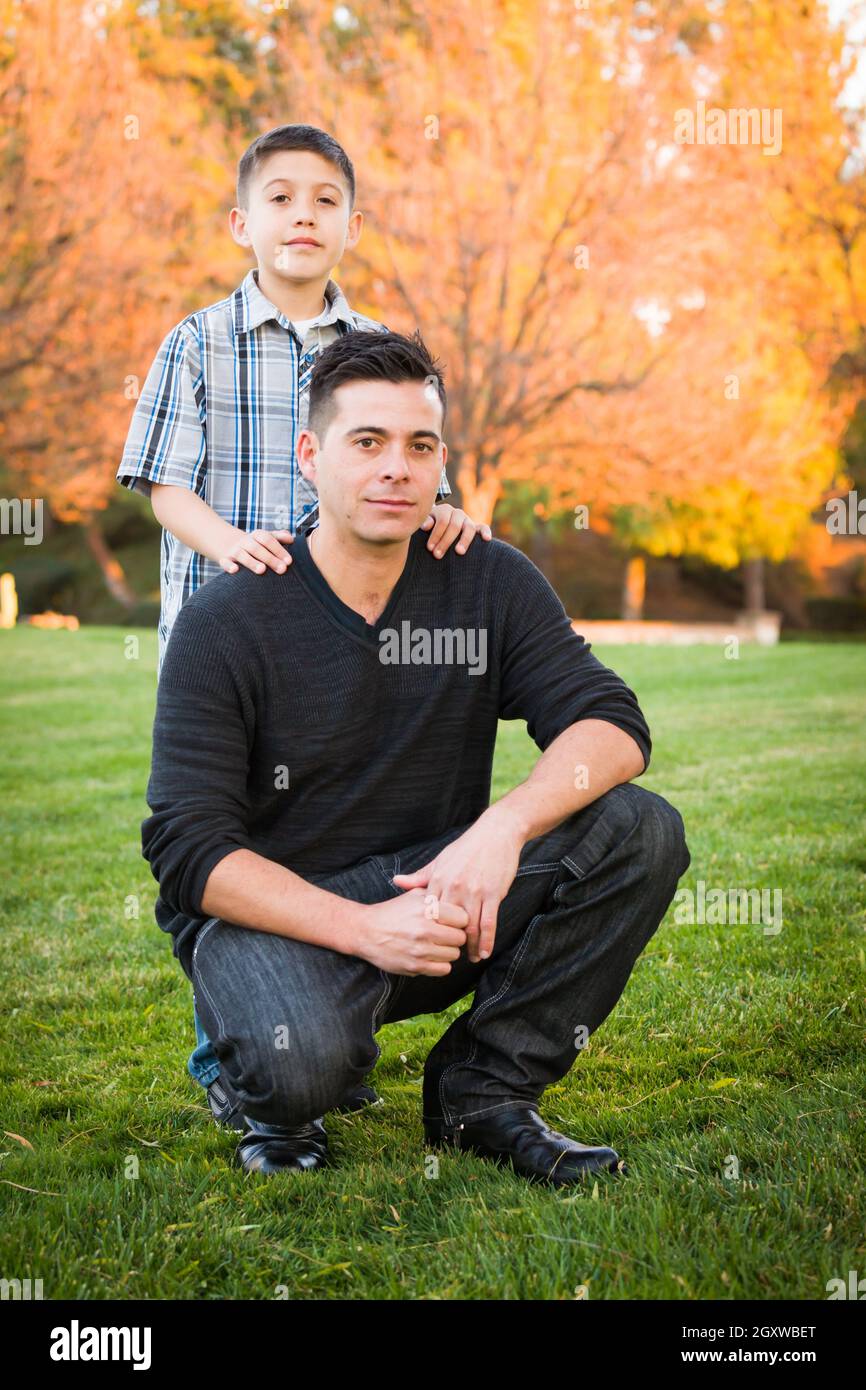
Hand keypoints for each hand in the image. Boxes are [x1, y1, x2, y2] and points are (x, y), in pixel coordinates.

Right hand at [219, 527, 293, 574]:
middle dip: (270, 559)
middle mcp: (245, 542)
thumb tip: (291, 539)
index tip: (289, 561)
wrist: (228, 543)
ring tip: (262, 570)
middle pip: (257, 548)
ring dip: (251, 562)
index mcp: (257, 536)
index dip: (278, 549)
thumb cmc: (255, 544)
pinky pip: (225, 562)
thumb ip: (279, 537)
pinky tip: (235, 570)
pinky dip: (229, 566)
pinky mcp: (224, 559)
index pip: (268, 540)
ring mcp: (234, 551)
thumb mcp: (266, 538)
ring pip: (242, 555)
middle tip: (282, 570)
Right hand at [356, 890, 468, 976]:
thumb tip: (459, 897)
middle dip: (455, 936)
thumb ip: (437, 894)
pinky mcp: (416, 966)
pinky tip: (431, 956)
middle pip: (460, 938)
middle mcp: (425, 929)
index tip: (451, 921)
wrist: (365, 931)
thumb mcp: (414, 895)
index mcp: (427, 908)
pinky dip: (440, 964)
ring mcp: (421, 950)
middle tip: (445, 934)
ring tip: (436, 944)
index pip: (463, 918)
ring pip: (454, 955)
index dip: (458, 919)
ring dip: (447, 950)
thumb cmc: (392, 912)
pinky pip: (444, 969)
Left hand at [392, 809, 523, 961]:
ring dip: (470, 947)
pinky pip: (488, 923)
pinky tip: (484, 952)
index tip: (428, 943)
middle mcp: (454, 888)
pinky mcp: (493, 894)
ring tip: (471, 959)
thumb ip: (420, 876)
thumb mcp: (441, 860)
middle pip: (447, 924)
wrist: (496, 833)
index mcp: (439, 880)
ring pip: (469, 927)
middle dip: (448, 943)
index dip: (429, 930)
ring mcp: (474, 892)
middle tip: (449, 956)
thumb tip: (396, 881)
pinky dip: (486, 941)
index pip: (429, 912)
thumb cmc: (467, 847)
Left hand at [421, 504, 492, 557]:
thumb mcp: (426, 523)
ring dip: (464, 540)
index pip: (442, 521)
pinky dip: (485, 532)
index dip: (436, 535)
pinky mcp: (476, 528)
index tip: (430, 548)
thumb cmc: (430, 527)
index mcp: (445, 510)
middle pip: (455, 526)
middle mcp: (457, 514)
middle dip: (446, 541)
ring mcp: (468, 520)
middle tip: (437, 555)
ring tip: (459, 552)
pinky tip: (486, 539)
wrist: (440, 525)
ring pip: (469, 528)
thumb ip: (425, 522)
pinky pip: (483, 527)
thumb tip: (425, 527)